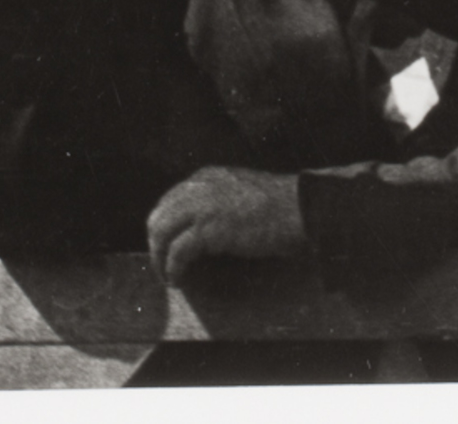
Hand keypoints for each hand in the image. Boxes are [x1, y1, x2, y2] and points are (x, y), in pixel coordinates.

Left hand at [146, 167, 305, 285]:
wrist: (301, 209)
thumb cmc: (281, 207)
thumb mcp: (241, 193)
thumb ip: (220, 201)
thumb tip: (203, 229)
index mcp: (207, 177)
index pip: (169, 200)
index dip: (164, 227)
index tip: (166, 247)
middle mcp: (199, 186)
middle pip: (158, 215)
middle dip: (156, 244)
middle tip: (162, 266)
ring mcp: (203, 206)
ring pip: (161, 232)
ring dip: (159, 258)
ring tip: (167, 277)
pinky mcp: (209, 229)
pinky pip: (177, 252)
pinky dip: (173, 268)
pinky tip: (179, 279)